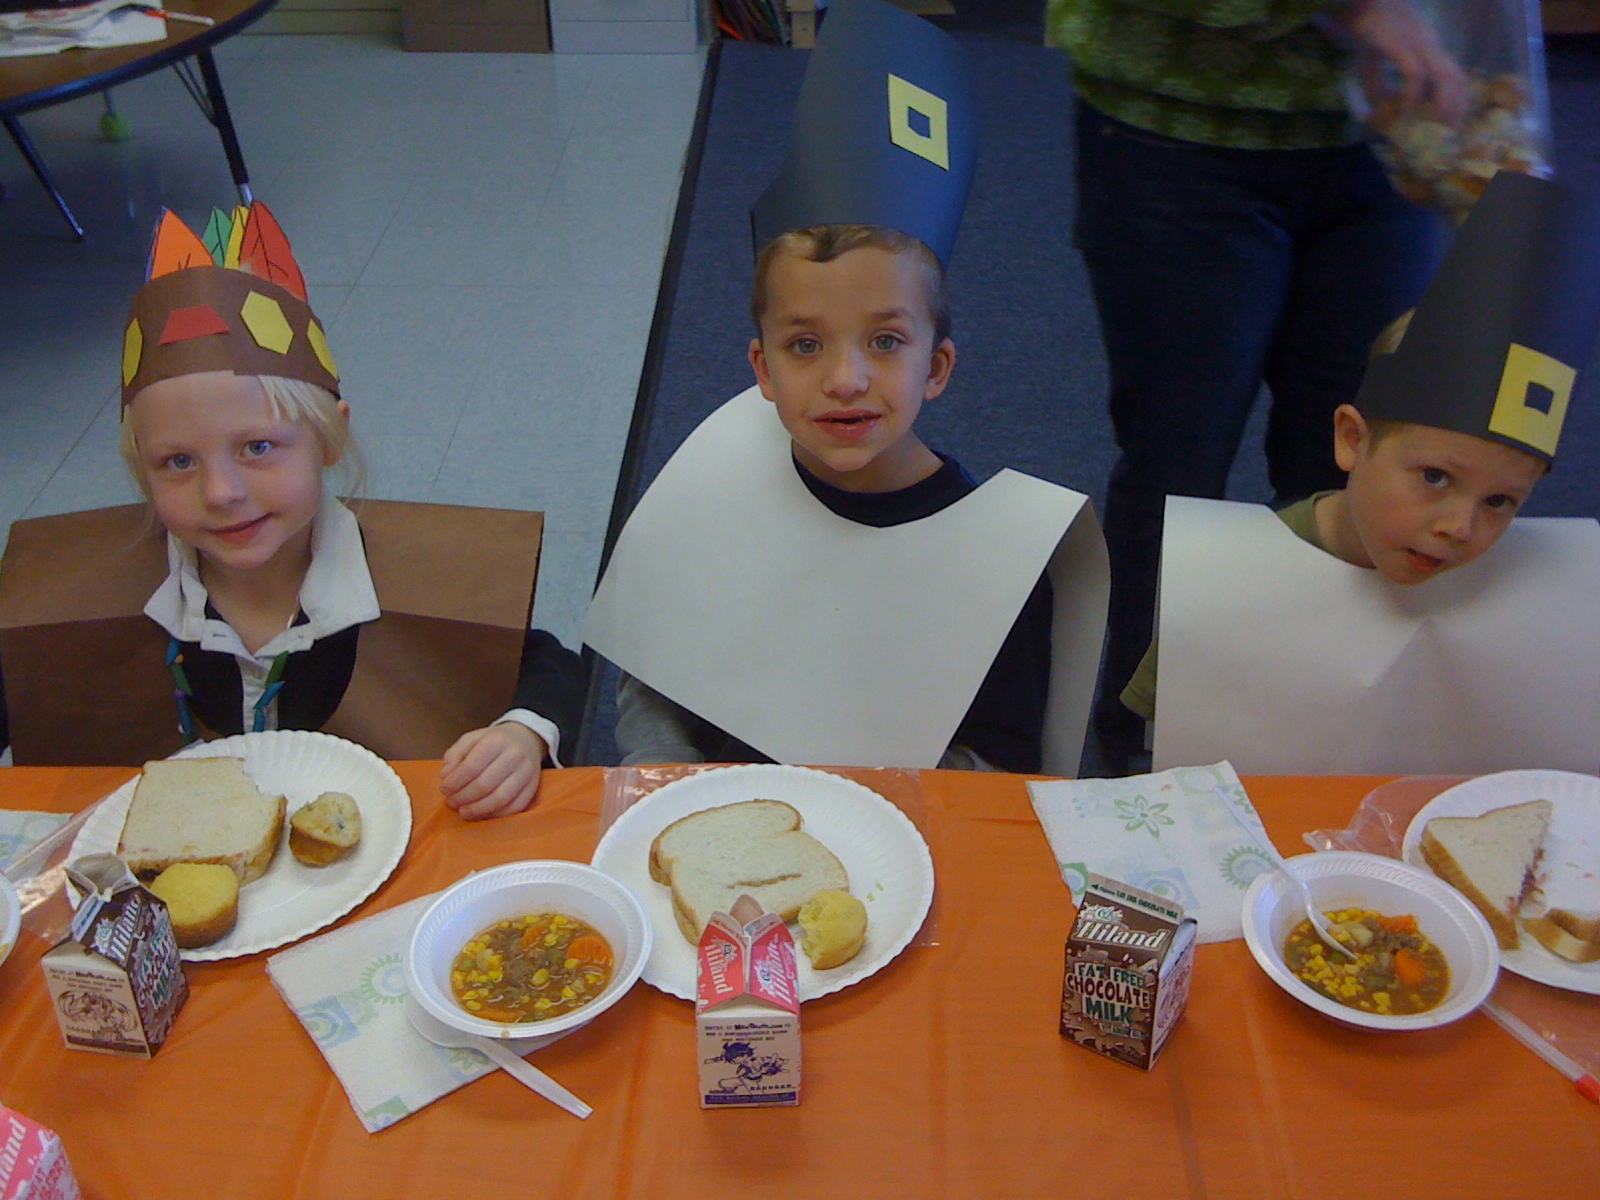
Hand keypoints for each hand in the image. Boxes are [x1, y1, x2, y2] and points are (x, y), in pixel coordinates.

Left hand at [439, 722, 547, 819]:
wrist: (526, 740)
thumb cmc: (493, 742)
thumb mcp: (471, 739)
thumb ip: (454, 755)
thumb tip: (446, 776)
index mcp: (496, 740)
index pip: (471, 767)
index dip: (454, 782)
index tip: (444, 789)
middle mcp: (514, 755)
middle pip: (484, 785)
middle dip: (463, 798)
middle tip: (452, 802)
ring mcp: (527, 772)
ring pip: (500, 799)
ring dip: (478, 810)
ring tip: (464, 812)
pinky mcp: (533, 787)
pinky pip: (515, 807)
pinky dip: (496, 815)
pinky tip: (482, 814)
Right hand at [1336, 0, 1469, 126]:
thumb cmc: (1367, 25)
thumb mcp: (1373, 59)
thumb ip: (1377, 84)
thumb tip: (1375, 112)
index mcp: (1429, 46)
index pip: (1453, 74)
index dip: (1456, 99)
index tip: (1450, 123)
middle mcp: (1430, 45)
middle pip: (1456, 78)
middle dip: (1456, 107)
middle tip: (1448, 133)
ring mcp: (1419, 45)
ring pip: (1444, 78)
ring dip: (1443, 105)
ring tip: (1433, 127)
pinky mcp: (1403, 46)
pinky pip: (1415, 76)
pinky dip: (1411, 97)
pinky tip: (1403, 112)